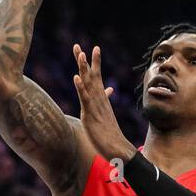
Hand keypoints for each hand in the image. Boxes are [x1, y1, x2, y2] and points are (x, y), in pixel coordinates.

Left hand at [72, 45, 135, 162]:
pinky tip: (76, 77)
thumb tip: (109, 90)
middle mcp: (99, 99)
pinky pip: (85, 99)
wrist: (119, 149)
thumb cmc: (111, 134)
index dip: (93, 63)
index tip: (92, 49)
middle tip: (77, 46)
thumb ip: (105, 101)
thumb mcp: (104, 115)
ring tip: (80, 54)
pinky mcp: (90, 115)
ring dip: (84, 69)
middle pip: (91, 76)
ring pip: (89, 84)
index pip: (96, 77)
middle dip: (85, 61)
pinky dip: (80, 87)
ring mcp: (95, 106)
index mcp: (101, 99)